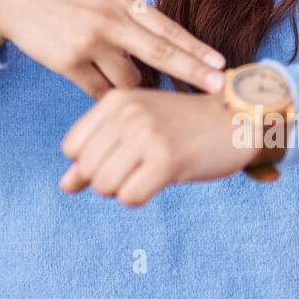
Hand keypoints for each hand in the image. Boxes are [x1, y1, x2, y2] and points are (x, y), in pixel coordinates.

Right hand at [0, 0, 227, 96]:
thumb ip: (126, 10)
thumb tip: (158, 34)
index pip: (167, 28)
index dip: (196, 48)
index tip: (221, 63)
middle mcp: (109, 20)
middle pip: (161, 53)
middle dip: (193, 73)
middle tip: (217, 87)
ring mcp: (89, 43)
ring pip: (128, 81)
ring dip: (132, 87)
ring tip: (121, 79)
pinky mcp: (68, 63)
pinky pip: (99, 92)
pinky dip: (105, 94)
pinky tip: (101, 88)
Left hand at [58, 86, 261, 204]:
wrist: (235, 121)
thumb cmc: (181, 127)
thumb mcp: (134, 129)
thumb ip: (95, 155)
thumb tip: (63, 186)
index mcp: (115, 100)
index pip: (72, 147)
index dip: (90, 162)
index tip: (119, 156)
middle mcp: (127, 113)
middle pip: (87, 169)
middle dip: (107, 180)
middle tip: (137, 168)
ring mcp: (147, 135)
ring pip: (104, 186)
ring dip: (124, 190)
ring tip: (148, 173)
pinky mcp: (166, 160)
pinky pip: (129, 197)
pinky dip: (139, 198)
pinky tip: (158, 181)